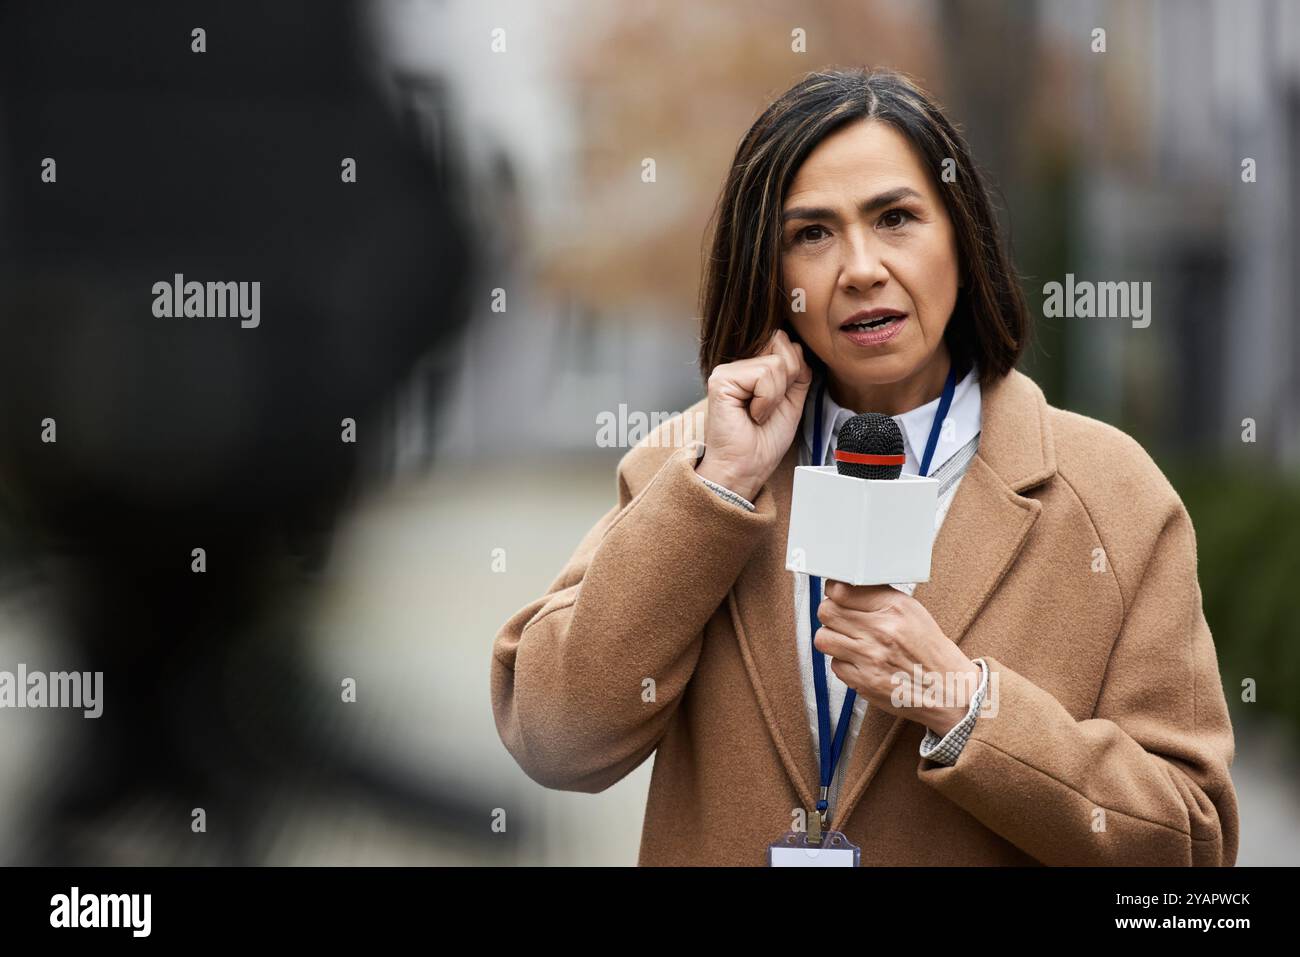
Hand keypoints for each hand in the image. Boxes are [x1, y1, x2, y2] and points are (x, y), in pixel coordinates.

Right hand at [695, 328, 811, 501]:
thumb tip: (797, 347)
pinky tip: (753, 414)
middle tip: (771, 406)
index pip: (784, 343)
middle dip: (789, 377)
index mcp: (752, 368)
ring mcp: (727, 371)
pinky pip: (764, 374)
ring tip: (760, 413)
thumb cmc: (763, 443)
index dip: (795, 370)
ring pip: (776, 363)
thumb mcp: (792, 401)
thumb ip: (797, 372)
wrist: (746, 469)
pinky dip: (767, 400)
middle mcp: (737, 365)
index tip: (780, 400)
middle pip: (780, 342)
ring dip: (777, 395)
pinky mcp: (721, 380)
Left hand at [813, 580, 980, 736]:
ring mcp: (870, 658)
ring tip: (846, 640)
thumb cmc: (930, 650)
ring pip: (823, 638)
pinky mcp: (863, 682)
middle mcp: (881, 631)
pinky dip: (843, 663)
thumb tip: (846, 586)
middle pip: (827, 611)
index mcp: (894, 608)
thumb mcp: (913, 611)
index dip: (834, 592)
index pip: (841, 590)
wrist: (949, 690)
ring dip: (831, 638)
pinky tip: (859, 661)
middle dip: (830, 613)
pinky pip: (834, 665)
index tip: (837, 596)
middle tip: (840, 618)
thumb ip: (880, 596)